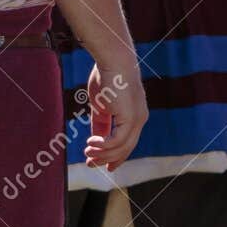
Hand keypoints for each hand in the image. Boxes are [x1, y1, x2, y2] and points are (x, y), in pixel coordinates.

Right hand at [83, 55, 147, 171]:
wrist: (113, 60)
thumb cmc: (106, 77)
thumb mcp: (101, 105)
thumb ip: (100, 122)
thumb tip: (95, 140)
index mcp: (134, 115)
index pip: (127, 142)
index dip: (115, 156)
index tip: (103, 166)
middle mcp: (139, 119)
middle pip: (125, 149)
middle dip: (107, 159)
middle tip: (89, 164)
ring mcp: (137, 119)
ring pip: (121, 148)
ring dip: (102, 154)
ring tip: (87, 153)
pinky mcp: (131, 118)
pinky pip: (117, 141)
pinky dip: (103, 146)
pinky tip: (91, 143)